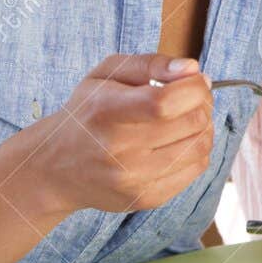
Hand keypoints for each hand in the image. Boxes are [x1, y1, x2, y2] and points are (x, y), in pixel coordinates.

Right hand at [22, 54, 213, 214]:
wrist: (57, 167)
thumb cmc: (86, 113)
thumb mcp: (106, 73)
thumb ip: (150, 64)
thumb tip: (190, 69)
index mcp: (106, 113)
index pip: (165, 103)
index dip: (193, 88)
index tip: (195, 80)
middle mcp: (118, 151)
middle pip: (190, 123)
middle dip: (202, 103)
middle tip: (193, 97)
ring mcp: (133, 180)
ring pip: (199, 147)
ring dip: (204, 127)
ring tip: (188, 118)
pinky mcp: (146, 198)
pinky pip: (195, 170)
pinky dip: (196, 150)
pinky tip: (180, 141)